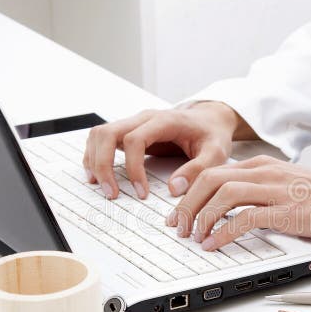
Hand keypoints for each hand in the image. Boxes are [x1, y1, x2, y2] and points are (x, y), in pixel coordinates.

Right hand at [83, 102, 255, 198]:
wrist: (210, 118)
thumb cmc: (212, 134)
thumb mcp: (215, 153)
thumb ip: (198, 169)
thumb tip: (174, 188)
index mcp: (163, 120)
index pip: (134, 140)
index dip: (133, 168)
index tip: (142, 193)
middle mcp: (143, 118)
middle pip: (107, 133)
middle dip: (103, 164)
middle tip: (111, 193)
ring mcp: (133, 123)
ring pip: (99, 134)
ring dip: (94, 160)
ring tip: (101, 186)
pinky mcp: (129, 131)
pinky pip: (102, 139)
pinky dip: (95, 156)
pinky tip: (98, 175)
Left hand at [167, 155, 310, 249]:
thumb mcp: (287, 186)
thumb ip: (260, 191)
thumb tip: (231, 210)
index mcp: (264, 166)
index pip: (214, 171)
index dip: (188, 191)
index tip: (177, 210)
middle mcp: (266, 173)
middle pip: (210, 179)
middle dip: (186, 203)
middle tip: (176, 226)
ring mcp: (277, 190)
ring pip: (223, 194)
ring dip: (201, 217)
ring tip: (192, 236)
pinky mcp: (288, 211)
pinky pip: (246, 218)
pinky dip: (223, 232)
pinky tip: (215, 244)